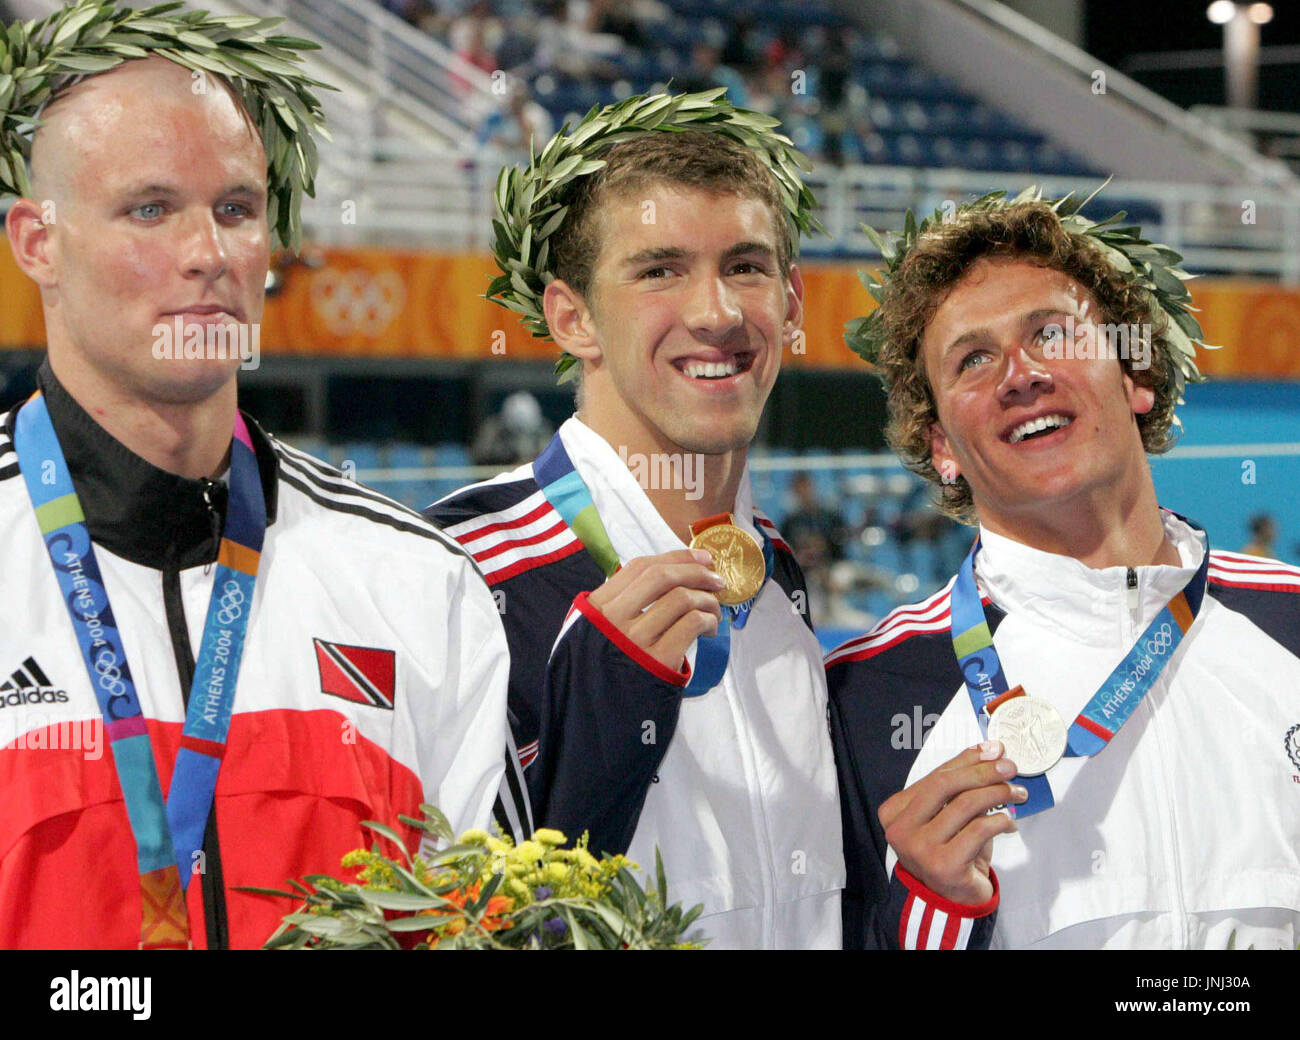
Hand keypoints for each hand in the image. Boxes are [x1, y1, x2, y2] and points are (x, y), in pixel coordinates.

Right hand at [586, 549, 724, 671]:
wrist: (597, 721)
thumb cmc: (601, 675)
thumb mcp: (591, 635)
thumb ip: (616, 608)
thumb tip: (662, 581)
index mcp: (596, 608)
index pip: (639, 567)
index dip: (676, 557)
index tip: (701, 558)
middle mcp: (612, 619)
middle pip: (662, 577)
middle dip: (696, 572)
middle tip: (717, 580)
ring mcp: (635, 640)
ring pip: (681, 599)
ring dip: (707, 600)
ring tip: (715, 611)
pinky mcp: (657, 661)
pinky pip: (691, 624)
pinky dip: (708, 620)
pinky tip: (711, 629)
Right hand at [878, 740, 1027, 905]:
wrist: (952, 899)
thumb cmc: (950, 851)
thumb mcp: (949, 814)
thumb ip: (961, 784)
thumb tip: (989, 750)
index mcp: (894, 811)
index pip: (934, 776)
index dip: (966, 760)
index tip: (994, 750)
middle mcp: (901, 829)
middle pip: (946, 786)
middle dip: (982, 772)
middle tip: (1009, 768)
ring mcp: (920, 848)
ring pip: (965, 805)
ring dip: (997, 794)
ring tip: (1017, 793)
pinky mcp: (944, 864)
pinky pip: (978, 830)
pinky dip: (1000, 821)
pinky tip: (1008, 822)